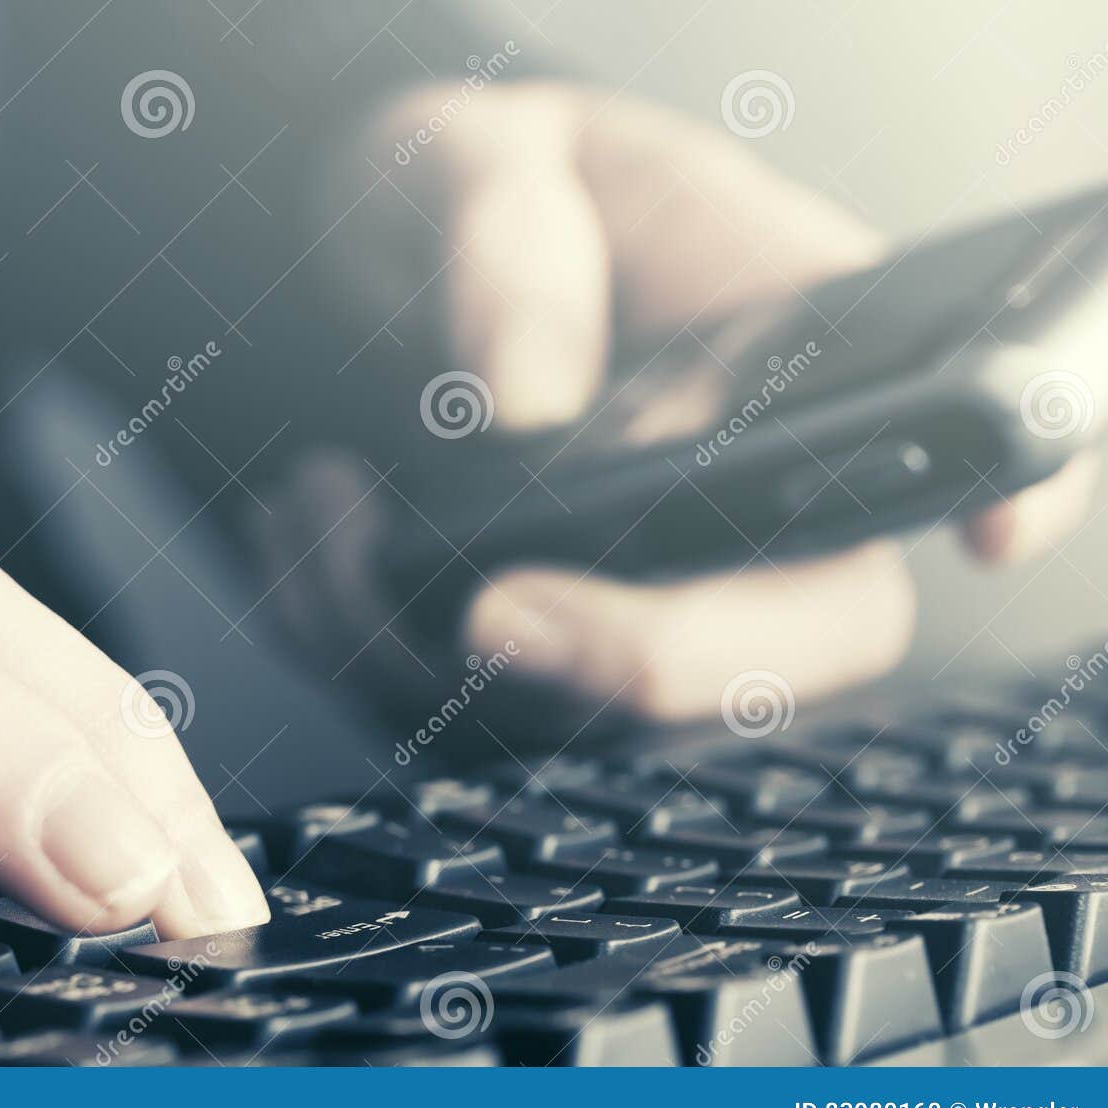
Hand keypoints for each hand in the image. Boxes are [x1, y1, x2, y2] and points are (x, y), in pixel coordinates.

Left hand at [263, 83, 1097, 725]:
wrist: (363, 269)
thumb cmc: (469, 198)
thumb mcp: (481, 160)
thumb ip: (515, 248)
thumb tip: (525, 407)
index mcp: (789, 361)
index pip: (942, 447)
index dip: (1009, 493)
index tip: (990, 533)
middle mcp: (738, 507)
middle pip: (778, 659)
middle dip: (630, 665)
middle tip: (480, 606)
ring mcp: (633, 599)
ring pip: (591, 731)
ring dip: (420, 650)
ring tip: (335, 501)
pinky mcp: (521, 665)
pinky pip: (445, 727)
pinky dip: (347, 648)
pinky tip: (314, 531)